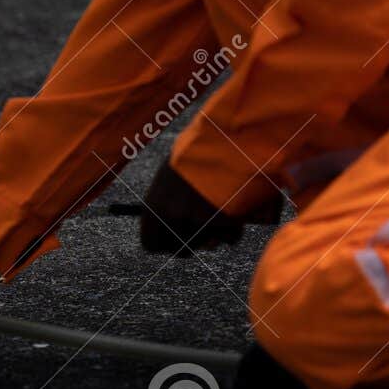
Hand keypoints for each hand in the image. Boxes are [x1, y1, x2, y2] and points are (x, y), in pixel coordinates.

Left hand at [139, 159, 277, 254]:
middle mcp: (172, 217)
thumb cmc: (200, 150)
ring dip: (215, 235)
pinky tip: (237, 213)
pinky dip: (235, 231)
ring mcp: (199, 221)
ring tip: (221, 209)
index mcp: (154, 205)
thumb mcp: (175, 172)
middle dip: (192, 245)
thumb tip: (180, 230)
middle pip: (180, 250)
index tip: (172, 242)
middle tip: (202, 237)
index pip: (151, 243)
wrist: (228, 138)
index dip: (163, 245)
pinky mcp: (224, 223)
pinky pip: (231, 238)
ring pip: (207, 244)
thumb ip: (173, 199)